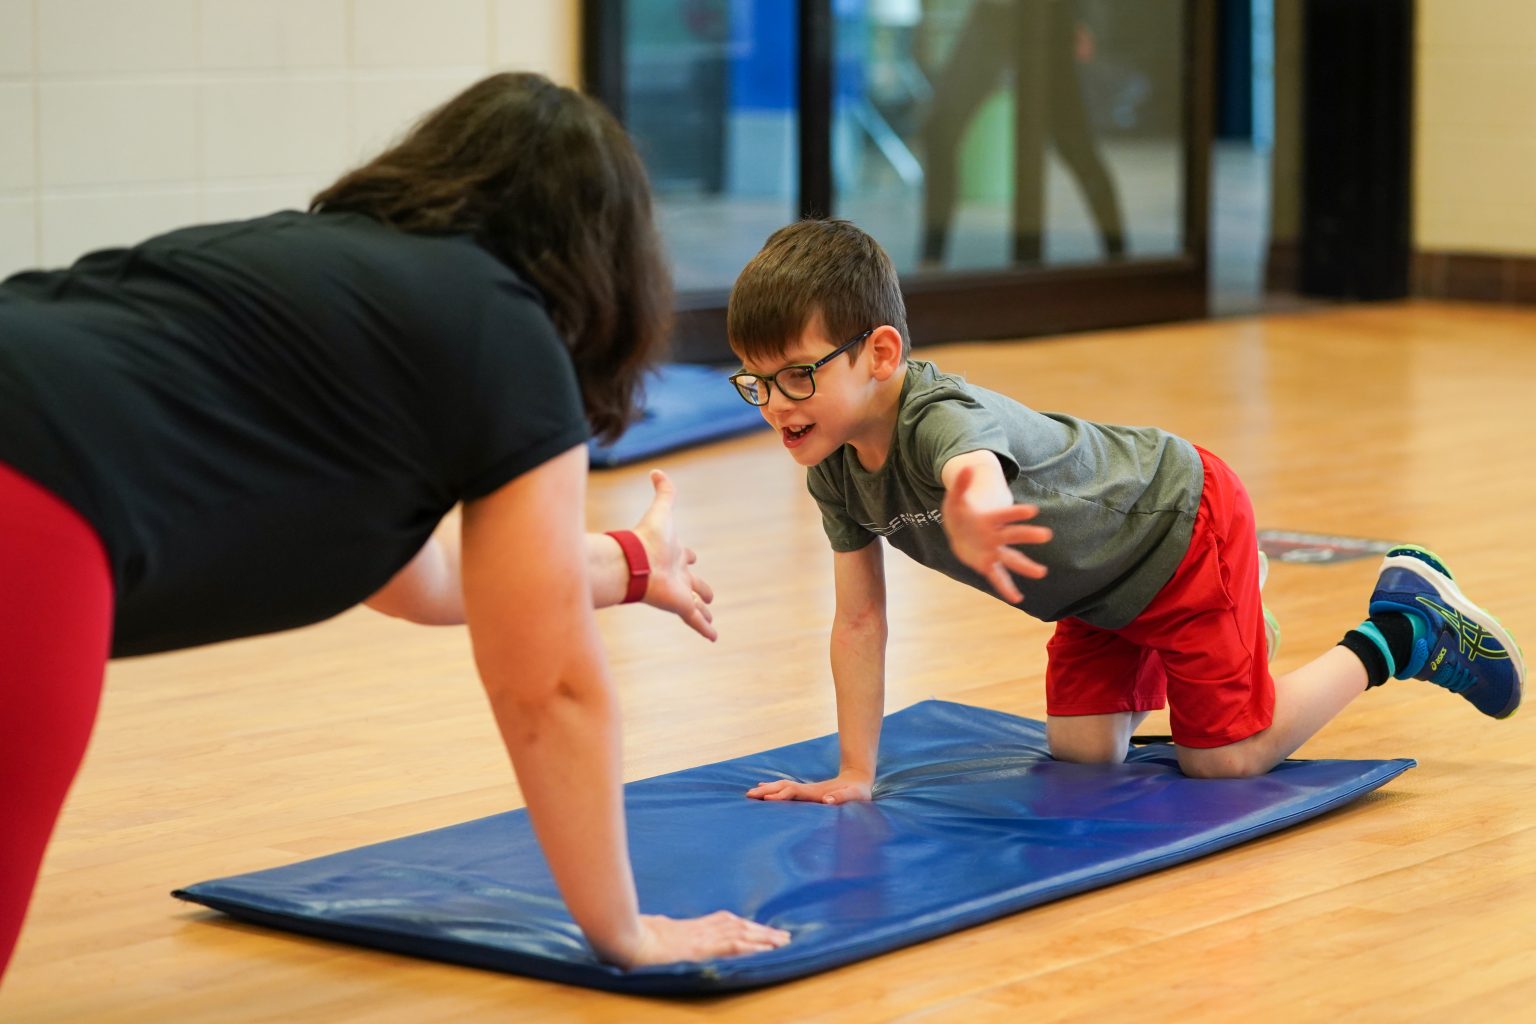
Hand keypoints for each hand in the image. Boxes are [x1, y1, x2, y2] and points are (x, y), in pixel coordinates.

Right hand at [609, 911, 790, 967]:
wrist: (623, 935)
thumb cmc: (629, 933)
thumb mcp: (649, 929)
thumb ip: (659, 930)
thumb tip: (658, 928)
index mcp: (688, 926)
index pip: (723, 923)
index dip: (743, 925)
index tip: (757, 927)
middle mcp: (699, 929)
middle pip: (738, 926)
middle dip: (761, 931)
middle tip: (782, 935)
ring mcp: (701, 937)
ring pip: (742, 934)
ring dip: (764, 938)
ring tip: (783, 942)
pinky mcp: (701, 947)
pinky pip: (734, 946)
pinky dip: (753, 947)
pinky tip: (767, 950)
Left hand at [632, 469, 716, 640]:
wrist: (635, 561)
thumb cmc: (648, 537)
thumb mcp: (662, 511)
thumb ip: (664, 492)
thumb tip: (656, 471)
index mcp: (674, 555)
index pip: (685, 557)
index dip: (690, 556)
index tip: (693, 557)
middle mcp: (677, 575)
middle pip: (692, 583)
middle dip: (700, 588)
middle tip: (708, 595)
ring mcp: (679, 592)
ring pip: (695, 604)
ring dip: (703, 611)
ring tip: (710, 618)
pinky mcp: (681, 606)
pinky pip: (696, 620)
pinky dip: (705, 629)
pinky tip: (713, 638)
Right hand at [746, 773, 872, 804]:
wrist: (858, 779)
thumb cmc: (858, 792)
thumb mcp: (854, 795)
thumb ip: (841, 797)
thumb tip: (826, 800)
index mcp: (816, 793)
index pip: (794, 792)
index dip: (781, 794)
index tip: (767, 798)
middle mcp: (809, 790)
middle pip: (783, 787)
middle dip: (766, 790)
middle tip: (748, 795)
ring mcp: (807, 790)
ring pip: (782, 787)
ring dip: (767, 789)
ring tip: (750, 793)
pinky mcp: (808, 793)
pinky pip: (786, 790)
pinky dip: (774, 789)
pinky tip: (765, 790)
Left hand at [941, 465, 1051, 603]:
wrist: (960, 529)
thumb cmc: (961, 512)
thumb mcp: (956, 497)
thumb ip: (961, 484)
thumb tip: (967, 467)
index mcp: (990, 518)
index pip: (1005, 515)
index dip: (1017, 513)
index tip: (1032, 510)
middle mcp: (996, 535)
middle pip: (1013, 535)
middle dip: (1027, 535)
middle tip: (1046, 535)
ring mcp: (994, 550)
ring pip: (1011, 559)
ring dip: (1025, 566)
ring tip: (1041, 573)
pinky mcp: (988, 563)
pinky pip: (998, 577)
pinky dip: (1006, 588)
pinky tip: (1017, 599)